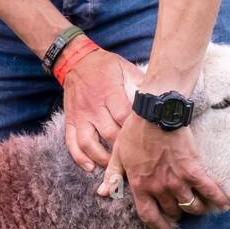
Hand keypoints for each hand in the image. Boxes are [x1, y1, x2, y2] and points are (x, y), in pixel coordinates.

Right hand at [59, 48, 144, 171]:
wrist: (76, 60)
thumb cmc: (105, 66)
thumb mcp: (125, 68)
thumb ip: (139, 84)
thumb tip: (158, 97)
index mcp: (109, 93)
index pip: (123, 117)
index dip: (134, 132)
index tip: (146, 143)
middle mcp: (93, 106)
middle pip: (109, 134)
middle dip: (122, 150)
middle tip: (135, 161)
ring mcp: (80, 116)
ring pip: (88, 143)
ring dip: (101, 158)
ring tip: (113, 167)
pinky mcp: (71, 121)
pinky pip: (71, 142)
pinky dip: (79, 157)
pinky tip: (90, 167)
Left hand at [97, 113, 229, 228]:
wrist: (156, 114)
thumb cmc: (135, 132)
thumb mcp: (117, 155)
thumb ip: (112, 176)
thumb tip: (102, 193)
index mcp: (139, 186)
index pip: (149, 216)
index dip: (158, 228)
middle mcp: (159, 188)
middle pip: (173, 211)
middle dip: (177, 214)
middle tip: (182, 213)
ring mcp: (177, 180)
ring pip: (191, 205)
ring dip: (197, 209)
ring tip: (201, 208)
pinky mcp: (193, 169)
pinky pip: (208, 189)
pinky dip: (218, 198)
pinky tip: (224, 205)